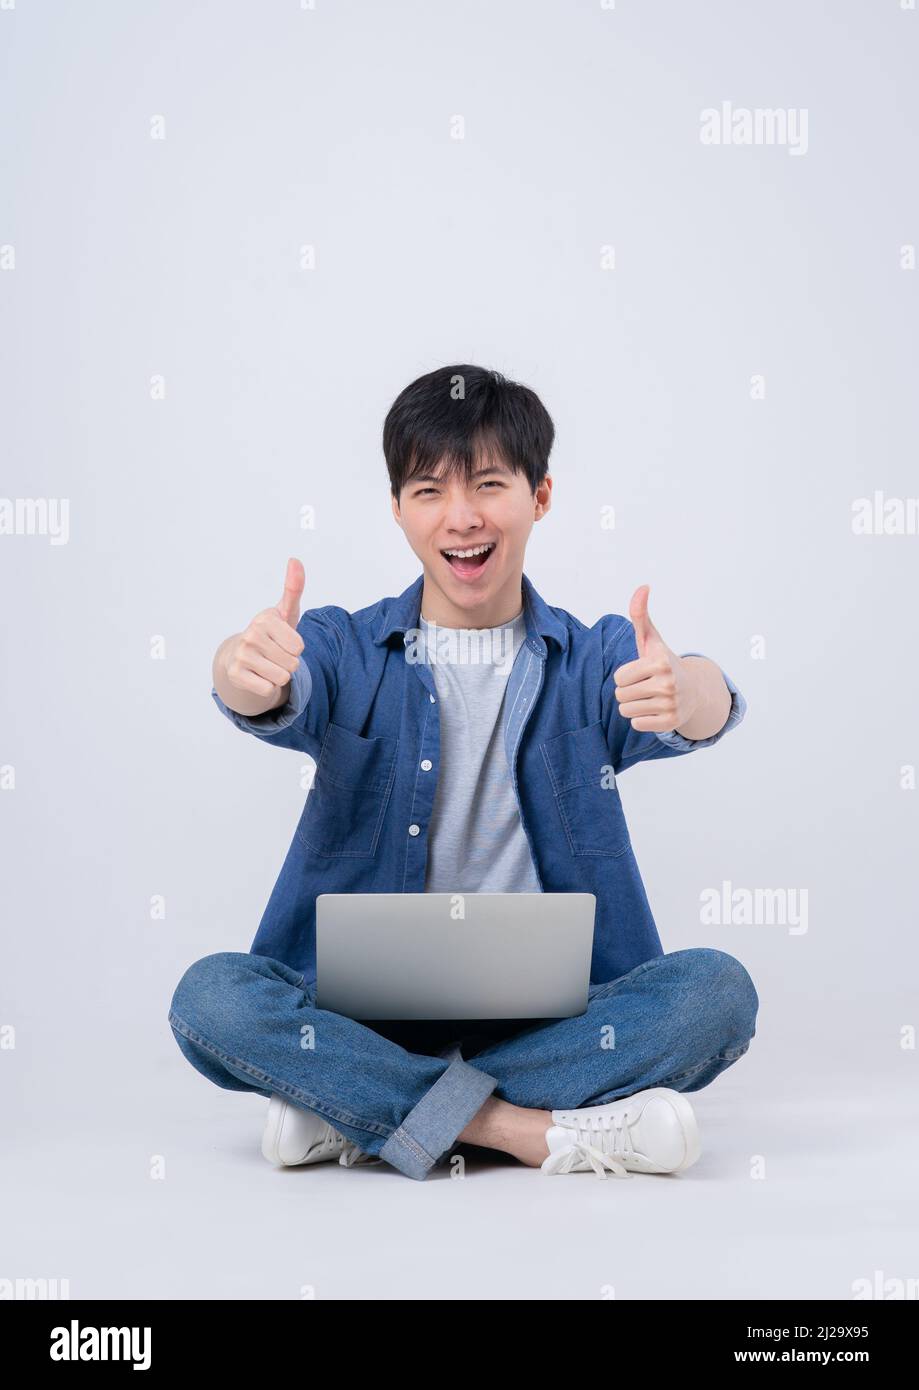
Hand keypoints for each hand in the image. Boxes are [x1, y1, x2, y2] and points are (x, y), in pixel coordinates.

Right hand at [223, 557, 305, 698]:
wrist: (242, 657)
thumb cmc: (272, 633)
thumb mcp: (286, 612)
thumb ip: (294, 588)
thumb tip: (295, 559)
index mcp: (265, 619)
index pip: (299, 647)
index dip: (296, 648)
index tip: (283, 641)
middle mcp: (250, 634)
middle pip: (292, 663)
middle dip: (289, 663)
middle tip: (275, 655)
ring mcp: (241, 655)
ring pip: (282, 677)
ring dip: (279, 676)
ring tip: (268, 665)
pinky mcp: (235, 675)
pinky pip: (268, 689)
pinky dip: (267, 687)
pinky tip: (258, 676)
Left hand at [613, 585, 700, 732]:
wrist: (692, 690)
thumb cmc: (663, 663)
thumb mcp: (651, 640)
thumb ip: (640, 614)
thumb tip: (643, 586)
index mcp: (659, 662)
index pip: (618, 678)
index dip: (625, 676)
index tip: (641, 672)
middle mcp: (667, 684)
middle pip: (620, 696)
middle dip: (628, 692)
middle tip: (645, 686)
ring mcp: (670, 705)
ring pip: (626, 711)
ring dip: (633, 706)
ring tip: (649, 698)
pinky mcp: (670, 723)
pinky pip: (636, 724)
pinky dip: (642, 719)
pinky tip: (655, 710)